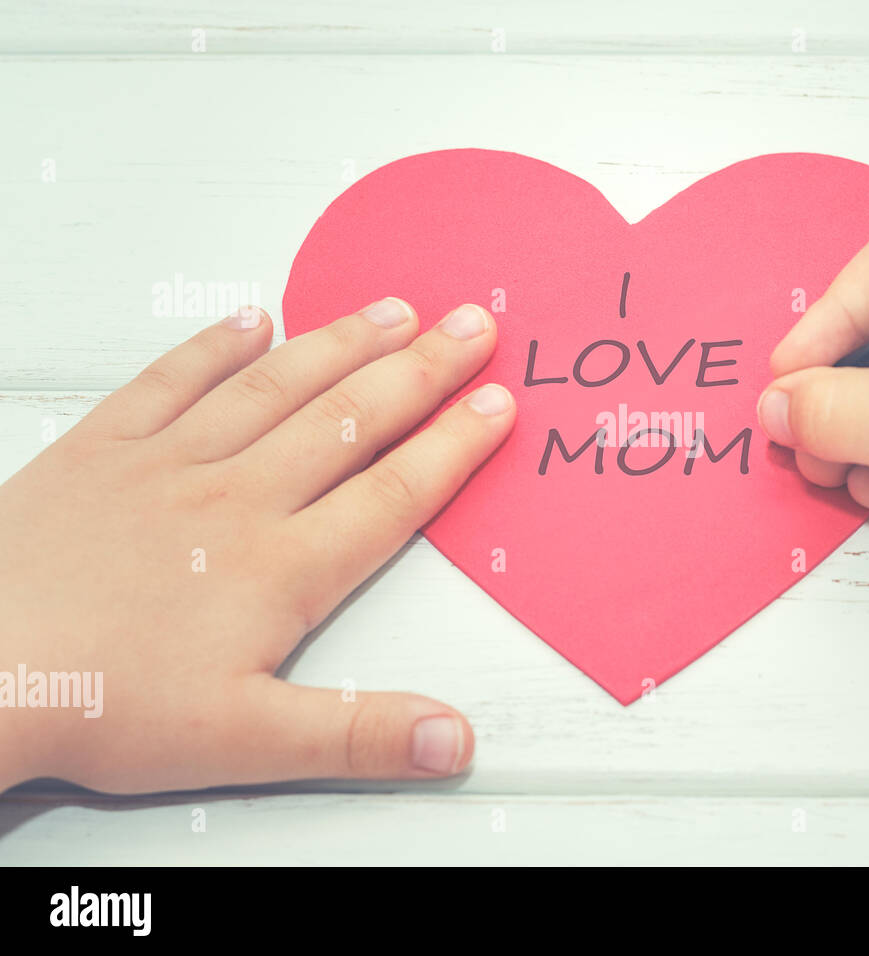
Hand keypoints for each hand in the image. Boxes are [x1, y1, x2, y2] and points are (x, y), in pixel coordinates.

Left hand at [0, 297, 513, 792]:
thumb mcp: (243, 742)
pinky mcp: (103, 449)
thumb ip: (357, 733)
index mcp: (280, 567)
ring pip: (276, 387)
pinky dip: (216, 345)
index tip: (498, 404)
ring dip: (342, 343)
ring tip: (394, 309)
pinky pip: (170, 380)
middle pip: (351, 420)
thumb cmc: (99, 703)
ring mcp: (169, 464)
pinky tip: (253, 320)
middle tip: (474, 325)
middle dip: (423, 370)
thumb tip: (452, 739)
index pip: (392, 494)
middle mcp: (236, 499)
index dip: (453, 446)